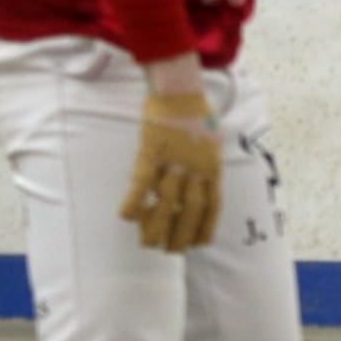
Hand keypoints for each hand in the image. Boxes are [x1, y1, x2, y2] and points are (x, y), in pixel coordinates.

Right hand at [119, 92, 221, 251]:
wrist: (180, 89)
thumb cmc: (196, 113)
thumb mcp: (213, 140)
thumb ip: (208, 163)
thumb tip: (203, 180)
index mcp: (213, 166)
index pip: (213, 205)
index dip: (205, 227)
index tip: (198, 245)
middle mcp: (197, 167)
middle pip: (191, 210)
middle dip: (182, 235)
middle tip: (170, 252)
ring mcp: (174, 161)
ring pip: (166, 202)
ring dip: (157, 227)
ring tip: (148, 244)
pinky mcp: (152, 151)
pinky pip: (141, 182)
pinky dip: (134, 201)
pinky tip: (127, 218)